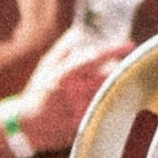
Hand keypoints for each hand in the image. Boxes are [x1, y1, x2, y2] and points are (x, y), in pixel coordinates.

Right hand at [12, 36, 121, 151]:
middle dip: (120, 69)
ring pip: (109, 93)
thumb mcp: (46, 66)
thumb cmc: (38, 92)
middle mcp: (74, 91)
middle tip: (127, 64)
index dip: (114, 50)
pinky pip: (105, 109)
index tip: (129, 45)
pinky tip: (113, 98)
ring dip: (119, 85)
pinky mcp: (85, 124)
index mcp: (64, 74)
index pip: (94, 58)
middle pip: (108, 76)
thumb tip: (78, 31)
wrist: (27, 126)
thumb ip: (64, 48)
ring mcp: (80, 109)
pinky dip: (112, 101)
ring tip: (122, 80)